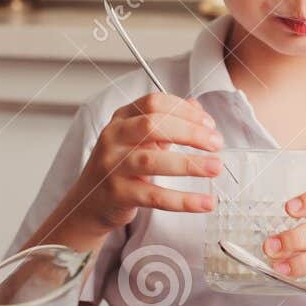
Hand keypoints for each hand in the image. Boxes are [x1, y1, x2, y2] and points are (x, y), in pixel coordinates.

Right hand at [67, 93, 222, 234]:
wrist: (89, 203)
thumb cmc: (120, 167)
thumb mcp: (140, 140)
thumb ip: (168, 123)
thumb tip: (197, 109)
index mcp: (121, 119)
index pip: (154, 103)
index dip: (185, 111)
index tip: (209, 124)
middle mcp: (113, 138)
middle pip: (153, 125)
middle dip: (190, 133)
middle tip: (216, 143)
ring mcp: (112, 166)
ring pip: (153, 160)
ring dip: (190, 164)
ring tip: (215, 167)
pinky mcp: (117, 194)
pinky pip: (155, 197)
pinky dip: (184, 200)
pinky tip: (205, 202)